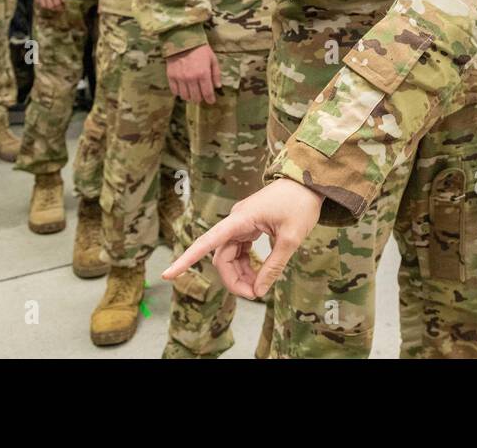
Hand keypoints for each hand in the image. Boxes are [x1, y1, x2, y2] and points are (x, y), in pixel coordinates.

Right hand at [33, 0, 63, 9]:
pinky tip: (45, 2)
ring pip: (44, 5)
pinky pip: (38, 1)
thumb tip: (62, 0)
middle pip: (50, 6)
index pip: (57, 3)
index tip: (62, 8)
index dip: (60, 7)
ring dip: (48, 7)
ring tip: (51, 6)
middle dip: (54, 8)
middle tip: (57, 8)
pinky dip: (42, 3)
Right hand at [162, 178, 323, 298]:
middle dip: (234, 279)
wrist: (309, 181)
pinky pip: (240, 251)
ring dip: (241, 274)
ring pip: (230, 256)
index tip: (167, 274)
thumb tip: (258, 291)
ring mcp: (241, 224)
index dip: (186, 259)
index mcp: (240, 219)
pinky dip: (247, 265)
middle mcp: (235, 221)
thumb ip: (273, 266)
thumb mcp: (291, 238)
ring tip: (259, 288)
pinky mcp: (249, 226)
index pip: (207, 242)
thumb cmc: (300, 204)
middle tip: (255, 295)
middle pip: (222, 257)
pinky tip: (258, 276)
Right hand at [166, 44, 221, 103]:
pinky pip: (175, 91)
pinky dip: (179, 92)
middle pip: (196, 97)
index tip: (211, 101)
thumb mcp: (212, 59)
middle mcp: (191, 78)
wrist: (182, 39)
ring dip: (189, 96)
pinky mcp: (171, 76)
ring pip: (185, 96)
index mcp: (203, 74)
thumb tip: (218, 86)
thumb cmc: (200, 49)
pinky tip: (183, 88)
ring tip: (192, 92)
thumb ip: (216, 74)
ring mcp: (180, 78)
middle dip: (200, 98)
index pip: (207, 93)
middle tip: (201, 95)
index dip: (210, 99)